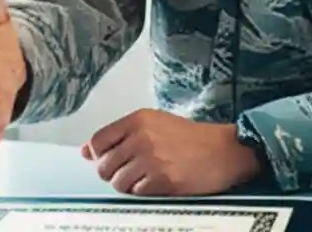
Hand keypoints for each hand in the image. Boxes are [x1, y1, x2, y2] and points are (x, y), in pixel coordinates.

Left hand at [83, 109, 261, 195]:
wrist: (225, 151)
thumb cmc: (192, 138)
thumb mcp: (155, 124)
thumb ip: (120, 135)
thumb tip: (86, 151)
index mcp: (138, 119)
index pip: (98, 140)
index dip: (99, 155)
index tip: (109, 159)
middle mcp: (141, 137)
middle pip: (104, 165)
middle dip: (113, 173)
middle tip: (131, 172)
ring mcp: (151, 159)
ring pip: (118, 182)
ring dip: (128, 185)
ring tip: (145, 178)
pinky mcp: (162, 179)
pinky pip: (136, 193)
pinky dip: (143, 192)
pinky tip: (156, 184)